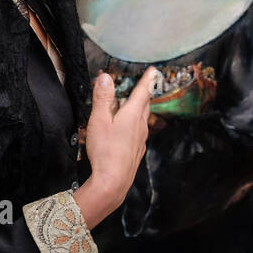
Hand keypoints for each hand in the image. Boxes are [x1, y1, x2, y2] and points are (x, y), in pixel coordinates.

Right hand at [74, 69, 155, 228]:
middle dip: (145, 93)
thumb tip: (105, 77)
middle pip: (145, 105)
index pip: (142, 92)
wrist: (113, 182)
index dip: (147, 80)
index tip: (154, 71)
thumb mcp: (98, 120)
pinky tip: (131, 130)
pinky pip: (139, 132)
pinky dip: (136, 125)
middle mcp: (140, 126)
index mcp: (132, 115)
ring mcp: (140, 140)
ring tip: (136, 105)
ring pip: (143, 119)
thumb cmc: (104, 151)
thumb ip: (102, 98)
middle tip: (146, 85)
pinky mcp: (137, 151)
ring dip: (141, 109)